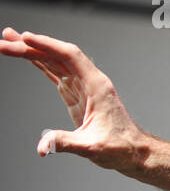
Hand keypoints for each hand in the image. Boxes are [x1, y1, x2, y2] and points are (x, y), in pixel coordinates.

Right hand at [0, 27, 147, 169]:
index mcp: (97, 86)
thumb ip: (66, 143)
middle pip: (58, 56)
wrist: (134, 153)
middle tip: (4, 40)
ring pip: (56, 62)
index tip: (24, 37)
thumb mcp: (92, 147)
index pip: (70, 56)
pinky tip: (26, 56)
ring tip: (7, 42)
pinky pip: (57, 73)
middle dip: (31, 46)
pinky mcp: (78, 95)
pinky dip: (40, 64)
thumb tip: (43, 147)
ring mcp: (84, 87)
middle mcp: (91, 82)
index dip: (47, 45)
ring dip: (32, 52)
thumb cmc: (121, 148)